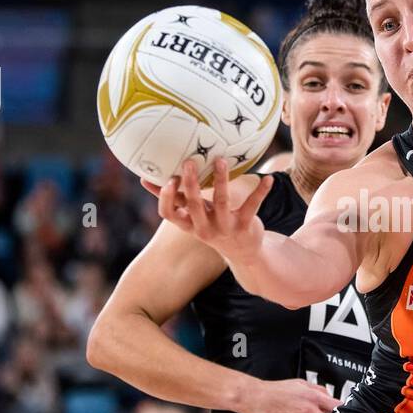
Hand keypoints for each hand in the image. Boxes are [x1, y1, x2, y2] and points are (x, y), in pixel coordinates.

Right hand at [141, 158, 271, 261]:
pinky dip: (260, 191)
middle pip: (194, 205)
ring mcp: (225, 227)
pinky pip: (252, 205)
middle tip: (189, 161)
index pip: (169, 214)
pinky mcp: (245, 226)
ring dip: (221, 179)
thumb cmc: (212, 226)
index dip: (166, 198)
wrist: (243, 253)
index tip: (168, 180)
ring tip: (221, 160)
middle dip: (191, 183)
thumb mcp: (192, 216)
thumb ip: (175, 199)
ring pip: (222, 201)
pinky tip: (268, 178)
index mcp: (189, 224)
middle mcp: (205, 227)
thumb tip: (144, 179)